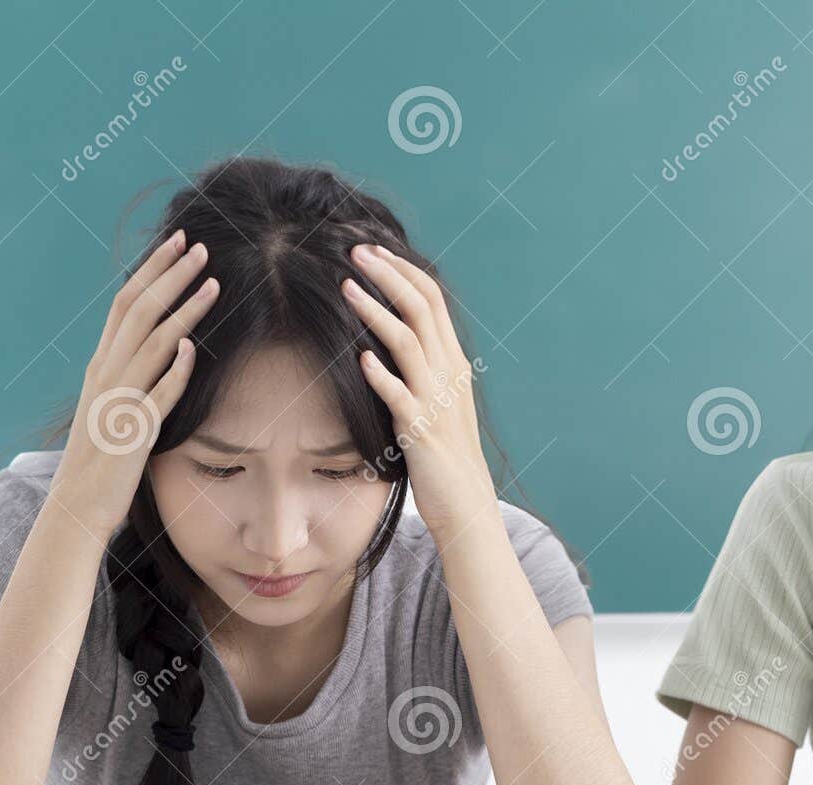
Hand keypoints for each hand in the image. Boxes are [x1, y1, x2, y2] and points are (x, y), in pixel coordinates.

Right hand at [53, 229, 219, 540]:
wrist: (77, 505)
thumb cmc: (102, 456)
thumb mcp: (112, 403)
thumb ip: (131, 373)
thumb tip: (163, 345)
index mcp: (102, 363)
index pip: (126, 302)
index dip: (153, 269)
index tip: (178, 243)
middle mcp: (106, 373)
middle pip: (139, 310)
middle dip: (170, 275)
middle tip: (200, 246)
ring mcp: (118, 400)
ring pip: (152, 344)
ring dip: (183, 310)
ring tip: (213, 283)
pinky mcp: (133, 431)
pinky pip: (155, 395)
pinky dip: (173, 371)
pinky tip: (192, 349)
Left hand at [340, 243, 496, 537]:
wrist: (466, 506)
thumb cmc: (445, 458)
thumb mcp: (439, 404)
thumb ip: (423, 370)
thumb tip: (391, 342)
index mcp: (454, 364)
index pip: (433, 300)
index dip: (403, 270)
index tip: (373, 249)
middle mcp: (449, 375)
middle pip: (422, 308)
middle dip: (388, 274)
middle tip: (354, 249)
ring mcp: (437, 401)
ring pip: (408, 342)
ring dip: (376, 310)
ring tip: (346, 286)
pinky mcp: (421, 431)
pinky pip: (400, 396)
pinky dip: (381, 375)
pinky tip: (359, 358)